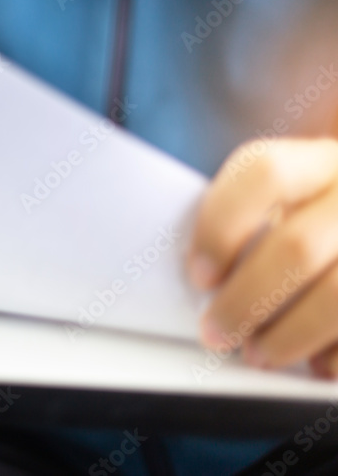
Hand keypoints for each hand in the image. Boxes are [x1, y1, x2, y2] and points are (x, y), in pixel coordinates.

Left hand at [188, 137, 337, 375]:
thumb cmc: (314, 219)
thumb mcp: (289, 200)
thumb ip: (251, 221)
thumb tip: (205, 280)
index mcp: (321, 161)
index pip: (265, 173)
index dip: (222, 226)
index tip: (199, 275)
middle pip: (297, 247)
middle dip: (246, 301)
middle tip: (215, 332)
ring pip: (336, 296)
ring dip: (288, 335)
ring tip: (258, 354)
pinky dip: (335, 354)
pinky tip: (315, 362)